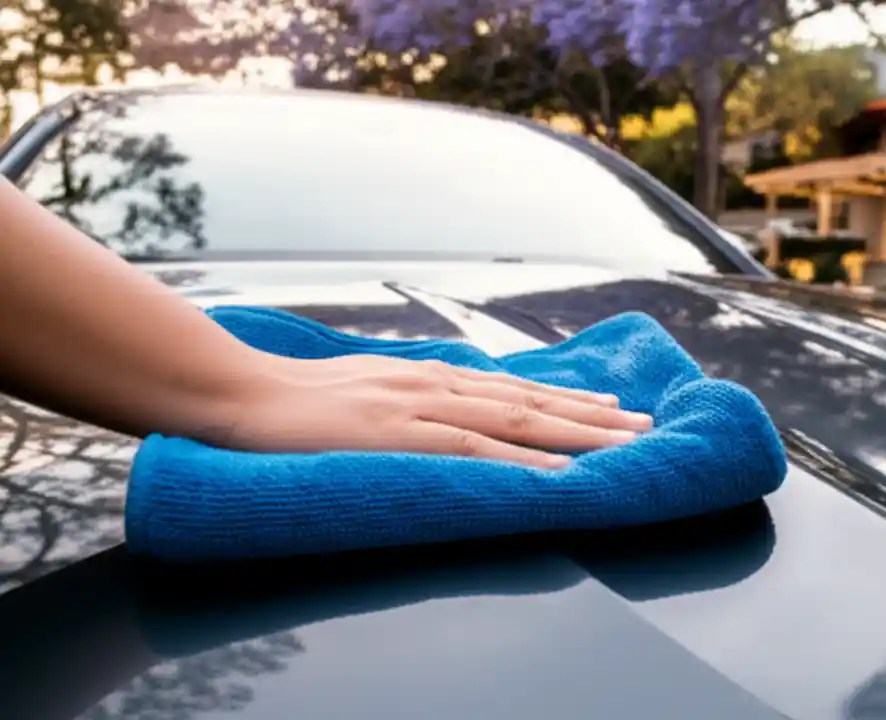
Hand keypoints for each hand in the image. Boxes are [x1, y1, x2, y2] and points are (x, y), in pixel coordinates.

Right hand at [216, 354, 651, 467]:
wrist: (239, 393)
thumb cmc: (299, 398)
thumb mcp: (368, 387)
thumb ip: (411, 396)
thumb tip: (450, 407)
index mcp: (428, 375)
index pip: (512, 388)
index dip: (566, 398)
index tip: (611, 407)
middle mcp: (433, 383)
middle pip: (528, 399)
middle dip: (592, 414)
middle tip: (645, 424)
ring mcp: (416, 405)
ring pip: (513, 418)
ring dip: (575, 432)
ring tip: (624, 443)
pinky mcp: (395, 432)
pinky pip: (469, 446)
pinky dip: (518, 457)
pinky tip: (557, 469)